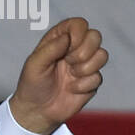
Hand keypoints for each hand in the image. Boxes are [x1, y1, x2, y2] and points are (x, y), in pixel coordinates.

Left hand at [9, 17, 106, 134]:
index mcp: (59, 40)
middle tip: (68, 62)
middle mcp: (74, 49)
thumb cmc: (32, 85)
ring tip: (70, 76)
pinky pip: (98, 77)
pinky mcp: (91, 80)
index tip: (68, 47)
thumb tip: (67, 37)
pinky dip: (83, 85)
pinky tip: (71, 89)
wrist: (38, 110)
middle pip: (95, 36)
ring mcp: (85, 64)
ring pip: (102, 55)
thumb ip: (50, 49)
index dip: (78, 33)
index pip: (78, 24)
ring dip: (85, 68)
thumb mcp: (34, 65)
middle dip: (84, 51)